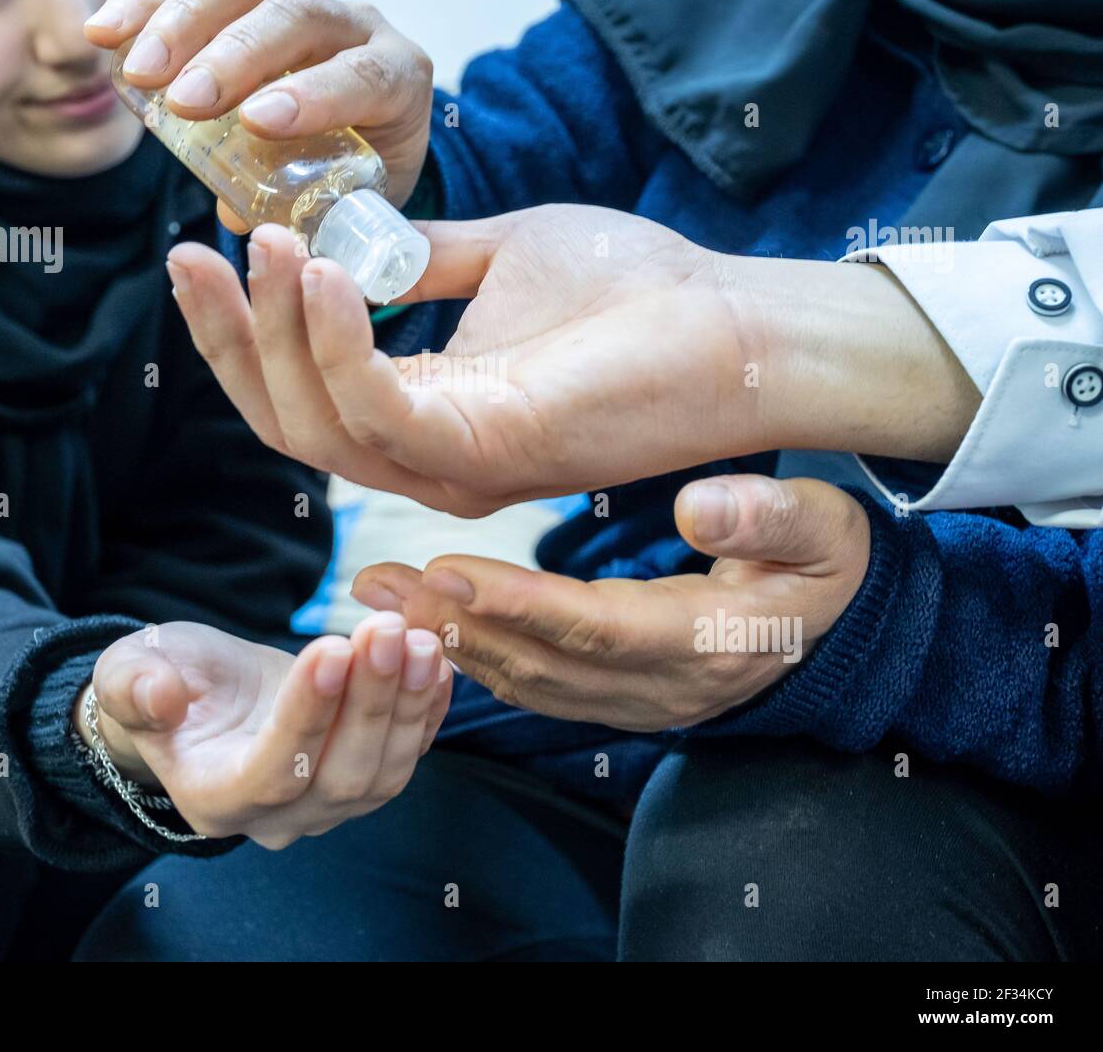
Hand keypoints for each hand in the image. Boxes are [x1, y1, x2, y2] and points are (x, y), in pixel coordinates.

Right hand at [75, 612, 451, 848]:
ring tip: (419, 638)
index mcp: (216, 798)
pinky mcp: (366, 773)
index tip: (330, 647)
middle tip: (385, 630)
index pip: (272, 772)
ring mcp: (330, 803)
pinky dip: (431, 710)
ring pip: (384, 771)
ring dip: (408, 703)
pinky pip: (410, 753)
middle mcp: (279, 817)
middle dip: (370, 701)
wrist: (204, 692)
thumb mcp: (130, 671)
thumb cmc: (166, 679)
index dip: (306, 715)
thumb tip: (159, 696)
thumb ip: (134, 686)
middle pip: (340, 776)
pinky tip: (440, 661)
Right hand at [83, 0, 434, 222]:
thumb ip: (314, 221)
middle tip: (186, 101)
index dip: (313, 95)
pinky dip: (147, 6)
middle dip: (236, 57)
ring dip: (184, 25)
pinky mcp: (246, 3)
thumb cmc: (367, 185)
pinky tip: (104, 33)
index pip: (365, 76)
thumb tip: (238, 214)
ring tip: (140, 73)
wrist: (370, 143)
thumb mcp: (359, 209)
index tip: (259, 122)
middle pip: (297, 17)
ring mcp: (299, 5)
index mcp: (400, 79)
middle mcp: (355, 28)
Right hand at [164, 203, 979, 515]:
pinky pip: (378, 411)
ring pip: (316, 425)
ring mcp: (456, 464)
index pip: (300, 392)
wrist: (734, 318)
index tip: (201, 251)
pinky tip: (319, 271)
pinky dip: (335, 344)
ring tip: (265, 244)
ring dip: (275, 334)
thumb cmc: (632, 290)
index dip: (239, 331)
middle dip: (231, 339)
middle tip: (197, 253)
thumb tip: (347, 231)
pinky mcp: (489, 451)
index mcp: (428, 413)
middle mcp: (429, 454)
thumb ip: (417, 261)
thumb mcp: (497, 257)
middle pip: (285, 421)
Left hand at [349, 475, 870, 730]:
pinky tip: (425, 621)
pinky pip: (534, 685)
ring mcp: (633, 702)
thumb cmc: (824, 567)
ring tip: (378, 596)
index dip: (522, 604)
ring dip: (449, 640)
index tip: (448, 569)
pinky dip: (475, 656)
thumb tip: (701, 507)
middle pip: (543, 662)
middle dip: (454, 624)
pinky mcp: (614, 698)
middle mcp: (660, 687)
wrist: (833, 630)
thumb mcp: (827, 531)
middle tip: (375, 586)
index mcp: (707, 641)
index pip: (598, 629)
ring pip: (527, 680)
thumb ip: (772, 517)